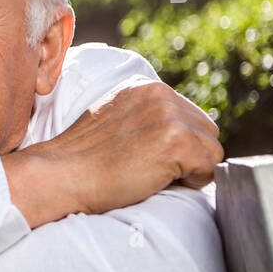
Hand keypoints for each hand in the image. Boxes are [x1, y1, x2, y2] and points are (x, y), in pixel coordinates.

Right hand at [2, 80, 223, 227]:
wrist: (59, 175)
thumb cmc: (81, 160)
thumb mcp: (114, 120)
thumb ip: (145, 117)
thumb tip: (178, 133)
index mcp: (147, 88)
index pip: (191, 117)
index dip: (178, 144)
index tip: (149, 158)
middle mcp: (161, 96)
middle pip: (207, 132)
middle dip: (190, 155)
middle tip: (153, 170)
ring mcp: (169, 117)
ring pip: (212, 150)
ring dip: (191, 169)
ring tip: (153, 176)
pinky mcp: (176, 142)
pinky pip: (209, 169)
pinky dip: (191, 183)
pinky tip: (158, 182)